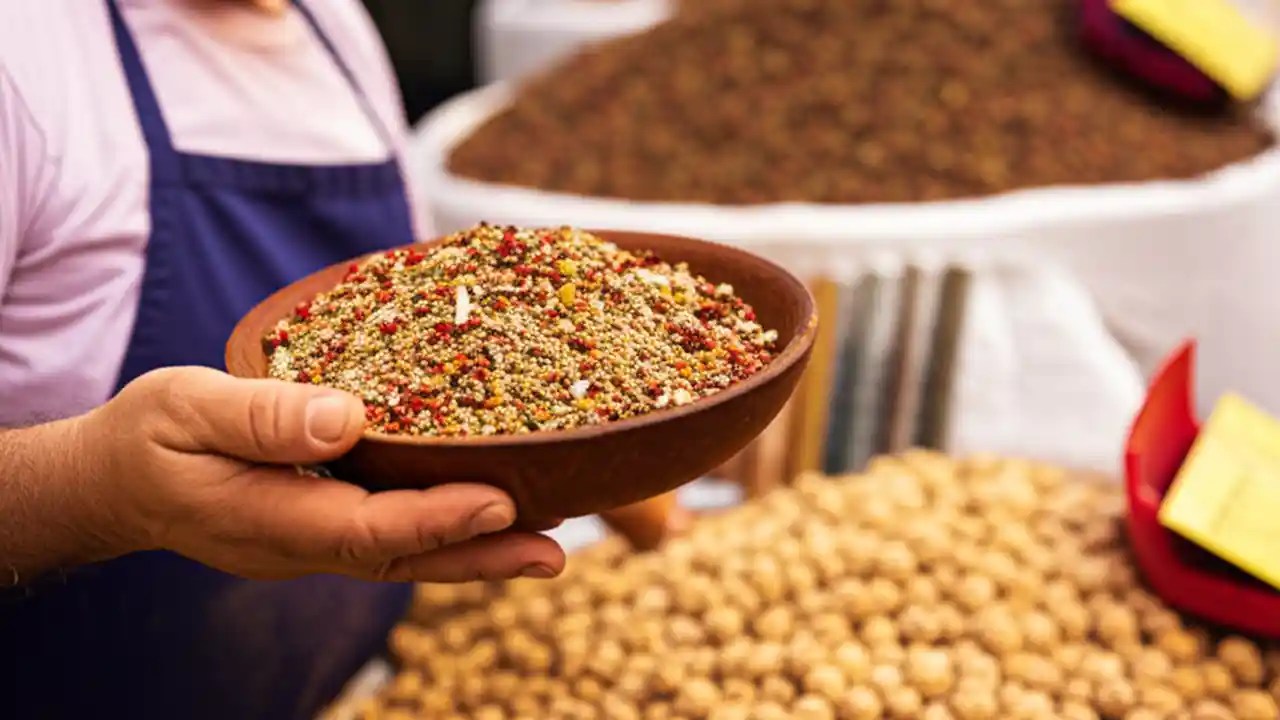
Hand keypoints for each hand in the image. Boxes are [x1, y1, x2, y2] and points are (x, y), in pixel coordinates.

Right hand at [81, 367, 564, 582]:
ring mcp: (311, 546)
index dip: (435, 517)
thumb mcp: (185, 407)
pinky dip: (443, 534)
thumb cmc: (146, 438)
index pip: (364, 526)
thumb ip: (261, 415)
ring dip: (475, 555)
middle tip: (553, 554)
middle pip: (401, 557)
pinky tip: (490, 519)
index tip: (501, 501)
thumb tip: (347, 417)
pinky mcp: (320, 531)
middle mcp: (298, 546)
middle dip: (480, 556)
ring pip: (402, 556)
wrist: (113, 484)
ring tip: (546, 548)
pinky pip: (390, 538)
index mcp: (264, 517)